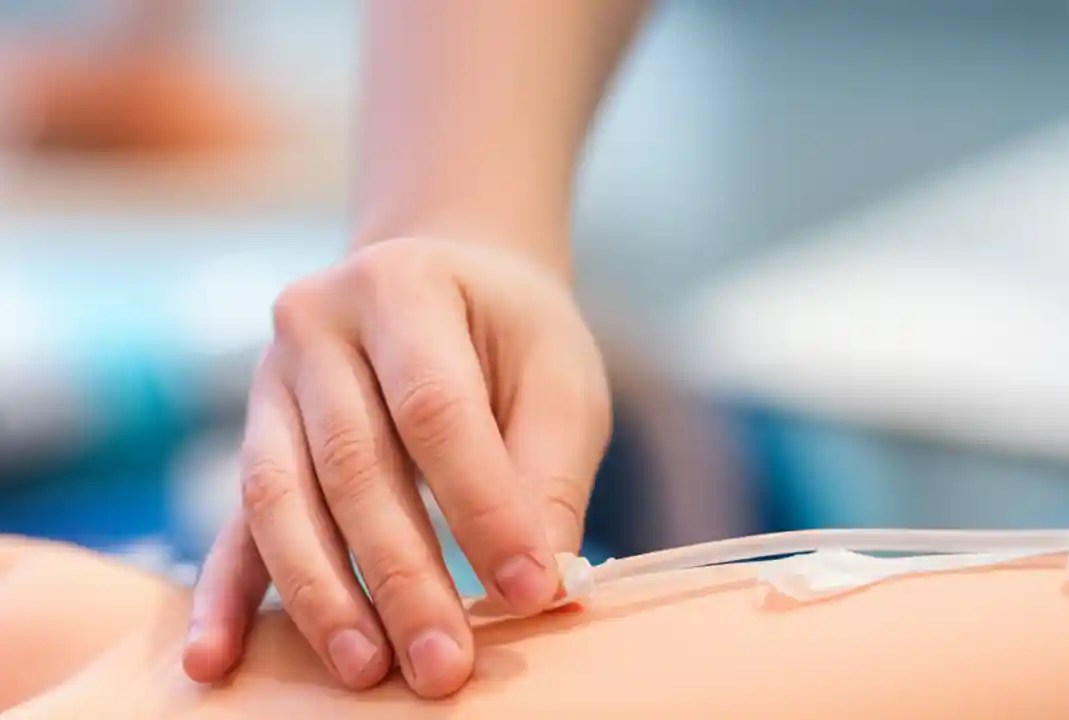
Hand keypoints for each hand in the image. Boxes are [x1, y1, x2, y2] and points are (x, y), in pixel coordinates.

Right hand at [181, 237, 610, 696]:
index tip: (528, 593)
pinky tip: (216, 660)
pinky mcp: (254, 437)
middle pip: (354, 464)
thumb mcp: (557, 381)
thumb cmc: (513, 335)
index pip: (435, 410)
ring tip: (365, 672)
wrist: (447, 280)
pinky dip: (226, 596)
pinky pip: (234, 521)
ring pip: (282, 498)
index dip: (481, 507)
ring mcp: (271, 380)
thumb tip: (544, 591)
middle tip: (444, 667)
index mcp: (402, 285)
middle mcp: (317, 323)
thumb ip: (548, 479)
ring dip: (323, 594)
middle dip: (402, 575)